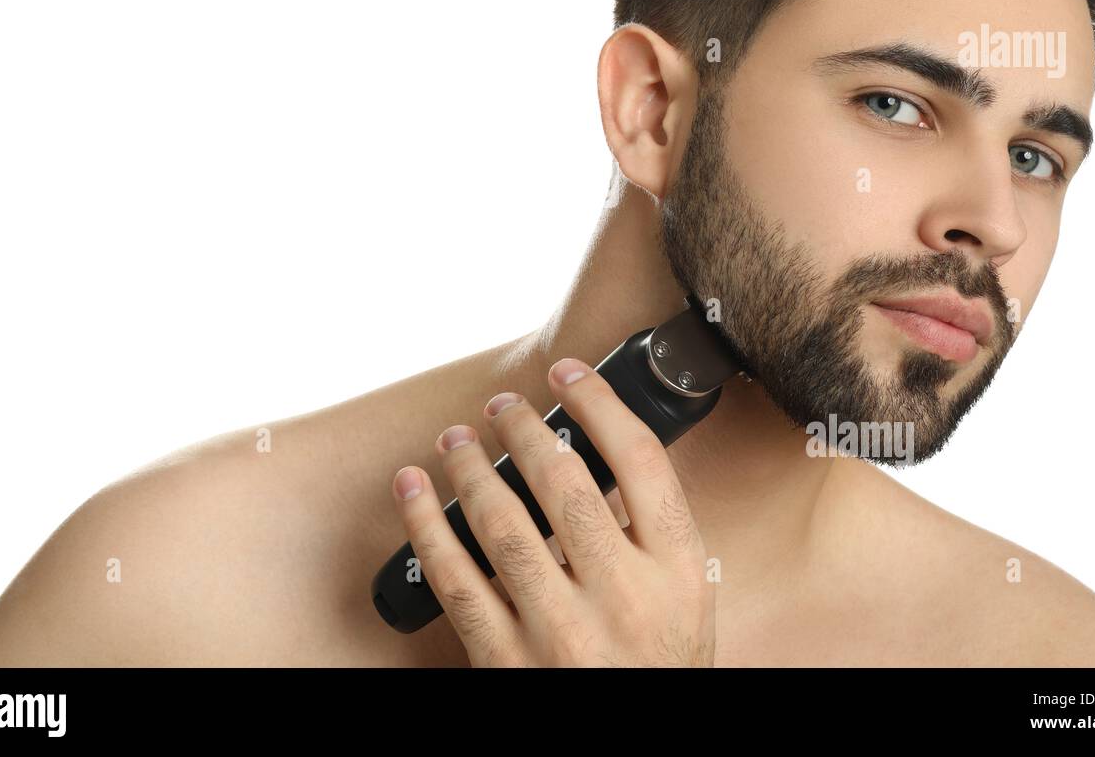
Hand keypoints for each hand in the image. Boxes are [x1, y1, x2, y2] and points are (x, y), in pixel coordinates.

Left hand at [390, 356, 715, 666]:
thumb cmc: (657, 667)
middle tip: (501, 406)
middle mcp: (622, 597)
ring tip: (454, 439)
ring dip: (468, 469)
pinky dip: (425, 527)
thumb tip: (591, 453)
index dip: (598, 403)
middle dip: (523, 430)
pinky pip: (455, 581)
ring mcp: (560, 632)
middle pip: (564, 483)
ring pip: (502, 525)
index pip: (640, 462)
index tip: (567, 374)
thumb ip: (651, 533)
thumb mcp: (684, 599)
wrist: (635, 746)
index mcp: (677, 573)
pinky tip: (411, 491)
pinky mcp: (506, 661)